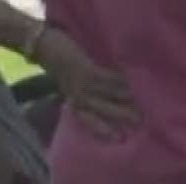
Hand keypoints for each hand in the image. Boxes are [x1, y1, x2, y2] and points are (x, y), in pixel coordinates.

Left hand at [33, 26, 140, 140]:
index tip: (121, 138)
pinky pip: (108, 79)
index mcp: (74, 102)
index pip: (91, 120)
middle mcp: (78, 98)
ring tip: (143, 101)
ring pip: (109, 95)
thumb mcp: (69, 83)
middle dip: (123, 116)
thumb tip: (108, 94)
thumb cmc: (57, 62)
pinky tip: (132, 80)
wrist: (41, 46)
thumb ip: (84, 91)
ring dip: (127, 98)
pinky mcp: (86, 71)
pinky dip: (121, 80)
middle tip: (141, 121)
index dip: (106, 129)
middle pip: (104, 111)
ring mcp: (83, 85)